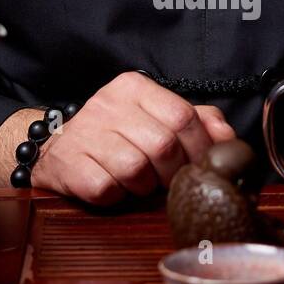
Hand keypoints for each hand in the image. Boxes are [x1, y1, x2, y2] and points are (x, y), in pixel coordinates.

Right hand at [28, 72, 233, 205]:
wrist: (55, 148)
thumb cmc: (115, 136)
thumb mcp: (156, 117)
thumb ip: (198, 121)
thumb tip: (228, 137)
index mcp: (134, 88)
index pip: (183, 116)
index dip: (201, 148)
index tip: (201, 166)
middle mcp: (107, 103)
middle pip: (164, 145)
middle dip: (174, 172)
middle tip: (170, 181)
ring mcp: (85, 132)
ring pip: (137, 169)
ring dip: (144, 186)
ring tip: (138, 183)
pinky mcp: (69, 163)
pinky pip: (107, 188)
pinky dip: (117, 195)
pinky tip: (114, 187)